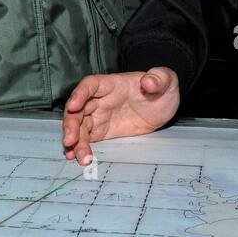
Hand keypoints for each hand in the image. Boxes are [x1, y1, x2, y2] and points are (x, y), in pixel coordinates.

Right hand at [62, 68, 179, 165]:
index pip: (91, 85)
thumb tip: (148, 82)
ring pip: (80, 126)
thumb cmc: (162, 89)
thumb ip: (160, 78)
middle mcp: (101, 99)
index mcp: (113, 84)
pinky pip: (87, 138)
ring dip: (75, 141)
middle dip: (71, 124)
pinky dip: (80, 148)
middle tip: (70, 140)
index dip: (80, 94)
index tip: (73, 106)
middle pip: (79, 109)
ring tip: (77, 156)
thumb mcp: (167, 80)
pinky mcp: (102, 131)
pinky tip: (78, 158)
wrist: (164, 107)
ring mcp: (100, 116)